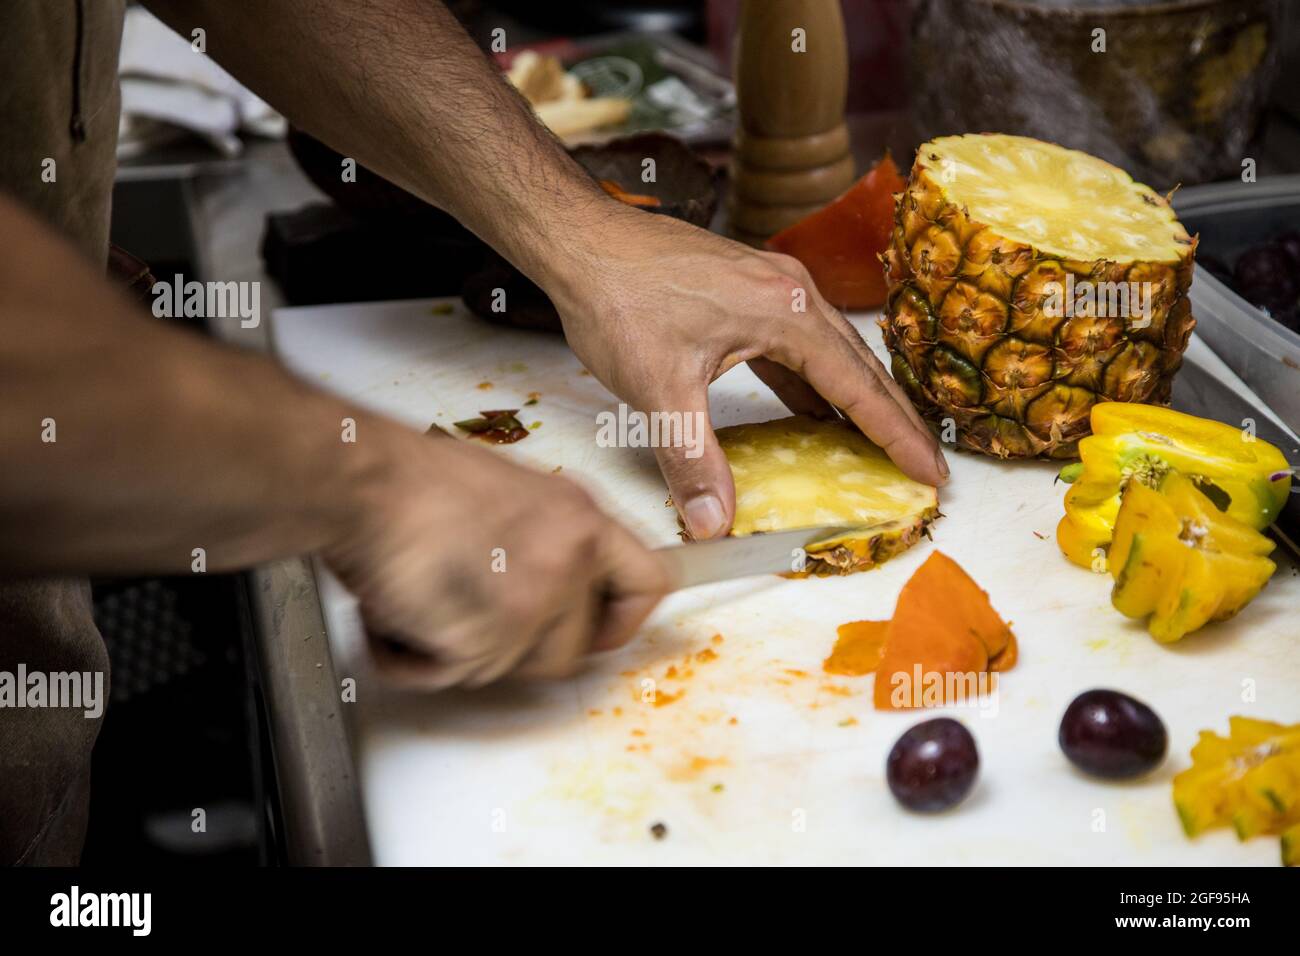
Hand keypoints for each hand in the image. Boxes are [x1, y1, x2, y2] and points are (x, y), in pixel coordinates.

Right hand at [322, 422, 669, 688]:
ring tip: (428, 594)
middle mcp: (567, 562)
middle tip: (474, 610)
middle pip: (573, 650)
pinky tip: (400, 607)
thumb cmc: (416, 481)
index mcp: (581, 520)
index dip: (622, 619)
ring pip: (508, 670)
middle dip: (522, 646)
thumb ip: (551, 541)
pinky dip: (414, 657)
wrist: (362, 483)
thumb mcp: (515, 493)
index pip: (649, 583)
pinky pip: (449, 676)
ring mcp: (529, 606)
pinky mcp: (483, 641)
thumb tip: (564, 585)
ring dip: (460, 648)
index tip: (601, 631)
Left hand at [544, 204, 948, 539]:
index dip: (897, 435)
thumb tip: (712, 524)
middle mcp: (791, 293)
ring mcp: (769, 287)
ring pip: (829, 355)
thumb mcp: (657, 389)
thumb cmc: (618, 299)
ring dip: (854, 401)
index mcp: (787, 312)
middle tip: (925, 468)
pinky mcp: (745, 293)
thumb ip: (691, 459)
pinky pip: (796, 347)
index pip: (858, 386)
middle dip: (892, 420)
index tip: (931, 473)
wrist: (578, 239)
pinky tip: (813, 412)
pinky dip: (812, 384)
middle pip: (859, 367)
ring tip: (880, 446)